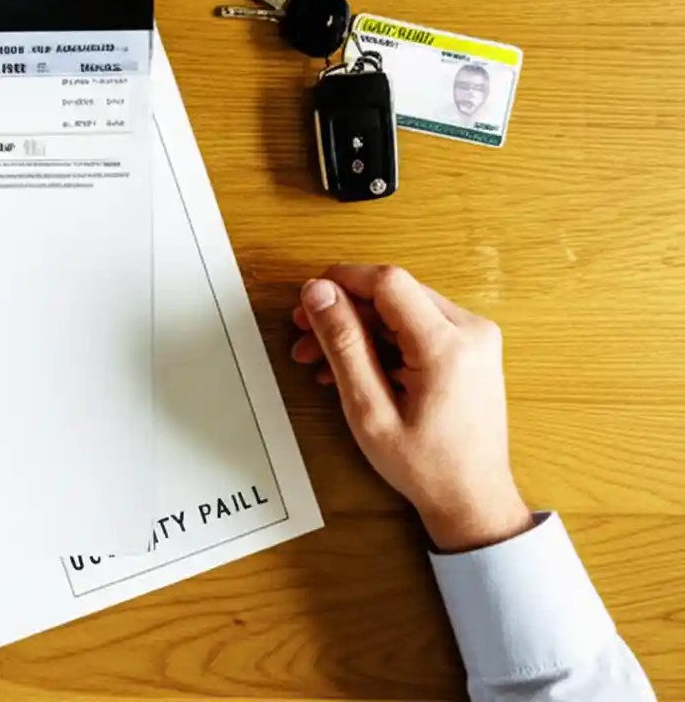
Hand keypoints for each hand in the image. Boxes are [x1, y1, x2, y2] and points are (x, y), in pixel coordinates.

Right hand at [291, 264, 532, 552]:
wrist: (472, 498)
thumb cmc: (426, 466)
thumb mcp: (369, 409)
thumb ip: (343, 345)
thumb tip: (319, 294)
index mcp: (447, 346)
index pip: (388, 282)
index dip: (341, 281)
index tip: (307, 298)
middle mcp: (471, 331)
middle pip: (394, 293)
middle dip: (344, 309)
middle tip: (304, 334)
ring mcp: (476, 338)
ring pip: (403, 308)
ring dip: (359, 327)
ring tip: (321, 359)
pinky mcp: (472, 348)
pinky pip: (419, 326)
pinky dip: (383, 340)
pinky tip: (353, 367)